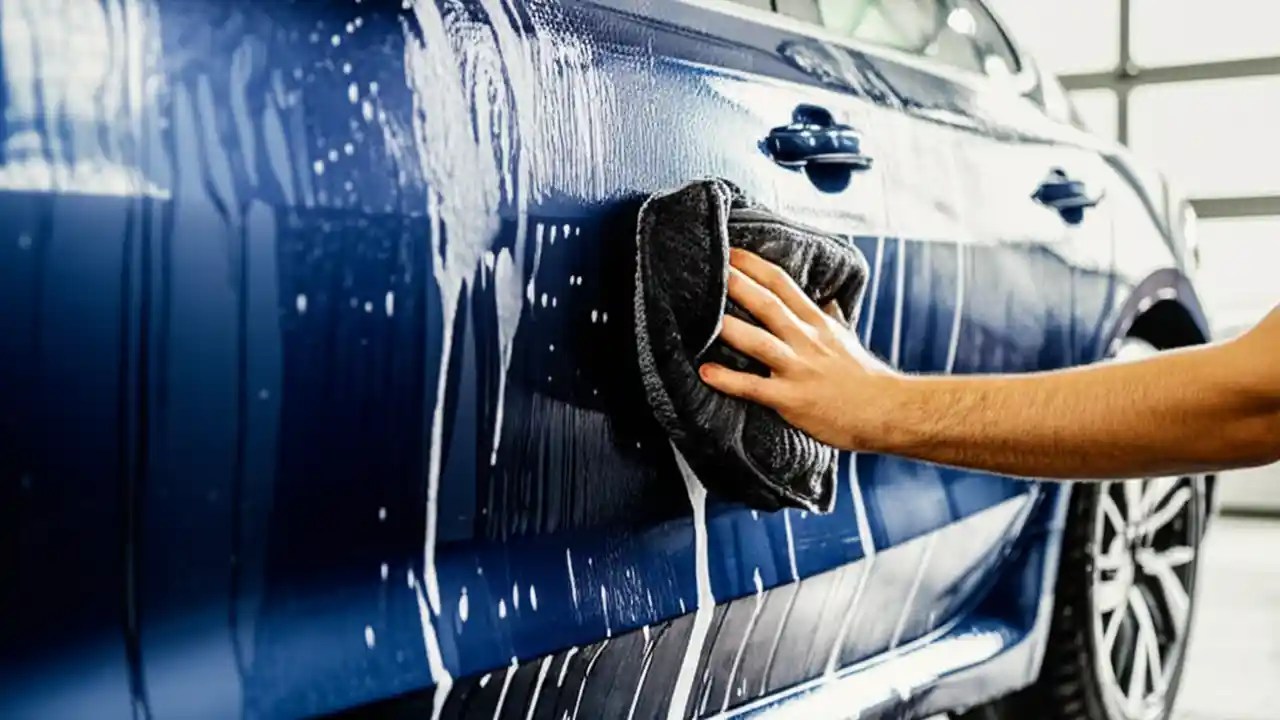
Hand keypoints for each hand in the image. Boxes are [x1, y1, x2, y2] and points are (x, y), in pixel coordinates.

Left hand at [698, 249, 897, 450]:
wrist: (888, 411)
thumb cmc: (865, 378)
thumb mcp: (847, 338)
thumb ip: (831, 317)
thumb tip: (828, 299)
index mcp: (818, 323)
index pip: (784, 285)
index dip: (755, 266)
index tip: (731, 251)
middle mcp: (807, 340)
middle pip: (768, 305)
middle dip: (738, 285)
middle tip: (710, 267)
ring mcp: (799, 369)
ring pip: (760, 342)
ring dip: (730, 328)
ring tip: (700, 315)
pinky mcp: (793, 398)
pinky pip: (755, 388)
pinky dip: (729, 380)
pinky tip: (706, 373)